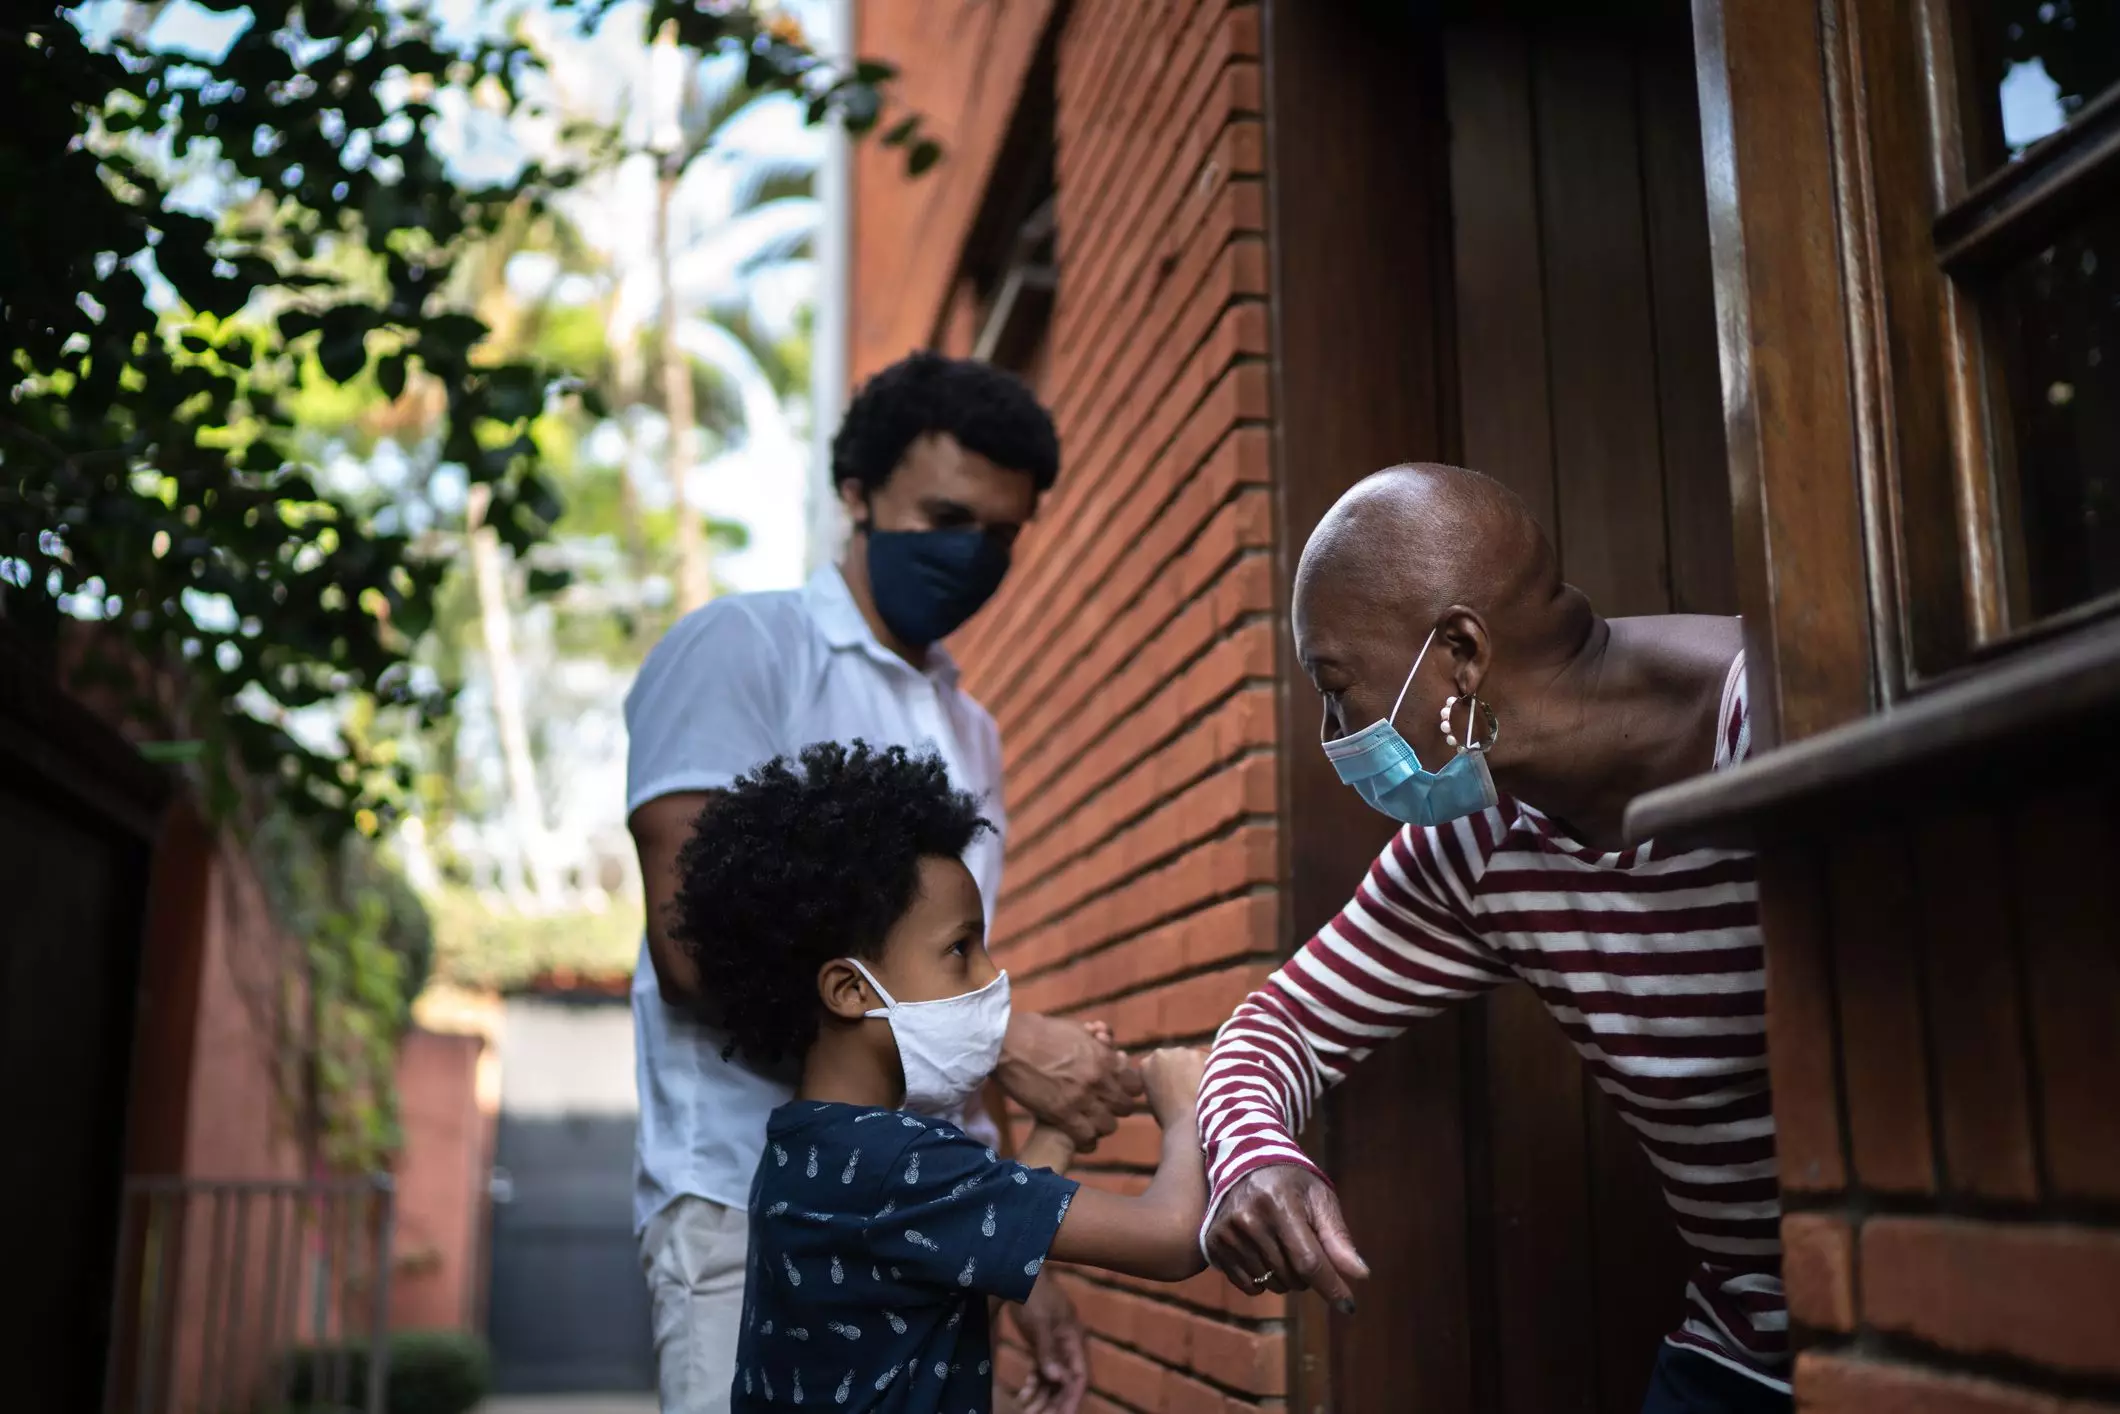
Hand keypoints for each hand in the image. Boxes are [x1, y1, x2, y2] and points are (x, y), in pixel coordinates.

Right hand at [995, 1012, 1144, 1150]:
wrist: (1009, 1043)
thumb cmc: (1039, 1031)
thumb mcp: (1076, 1029)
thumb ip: (1097, 1040)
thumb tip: (1108, 1043)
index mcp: (1104, 1058)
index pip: (1136, 1085)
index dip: (1127, 1089)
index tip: (1117, 1090)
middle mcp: (1098, 1081)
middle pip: (1125, 1107)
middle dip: (1115, 1107)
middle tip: (1103, 1106)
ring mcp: (1081, 1100)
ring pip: (1109, 1126)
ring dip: (1101, 1124)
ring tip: (1090, 1120)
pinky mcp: (1061, 1116)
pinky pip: (1086, 1138)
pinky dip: (1085, 1140)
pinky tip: (1078, 1134)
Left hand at [1010, 1276, 1088, 1413]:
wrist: (1017, 1272)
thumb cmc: (1032, 1293)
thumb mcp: (1040, 1323)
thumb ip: (1048, 1351)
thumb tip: (1058, 1379)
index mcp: (1074, 1340)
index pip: (1079, 1377)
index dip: (1072, 1399)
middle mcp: (1068, 1346)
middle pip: (1066, 1383)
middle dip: (1055, 1403)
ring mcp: (1054, 1346)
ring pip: (1052, 1380)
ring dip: (1042, 1397)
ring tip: (1026, 1411)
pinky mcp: (1041, 1344)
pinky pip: (1041, 1372)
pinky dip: (1033, 1384)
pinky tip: (1022, 1395)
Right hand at [1138, 1047, 1206, 1126]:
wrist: (1187, 1121)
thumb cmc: (1170, 1118)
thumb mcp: (1154, 1101)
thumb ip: (1159, 1085)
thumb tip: (1169, 1083)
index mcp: (1145, 1066)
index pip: (1157, 1065)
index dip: (1168, 1076)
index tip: (1176, 1088)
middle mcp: (1160, 1054)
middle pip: (1174, 1057)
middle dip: (1181, 1068)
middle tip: (1190, 1087)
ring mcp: (1181, 1052)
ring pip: (1192, 1057)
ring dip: (1196, 1068)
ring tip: (1203, 1088)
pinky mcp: (1200, 1053)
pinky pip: (1208, 1060)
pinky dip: (1211, 1070)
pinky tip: (1214, 1085)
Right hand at [1203, 1164, 1369, 1313]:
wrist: (1244, 1164)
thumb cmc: (1291, 1183)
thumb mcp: (1319, 1199)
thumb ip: (1338, 1237)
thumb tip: (1361, 1275)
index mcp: (1279, 1204)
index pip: (1308, 1260)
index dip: (1331, 1287)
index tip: (1348, 1306)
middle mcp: (1249, 1220)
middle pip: (1291, 1276)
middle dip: (1308, 1276)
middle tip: (1305, 1251)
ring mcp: (1227, 1234)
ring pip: (1271, 1284)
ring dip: (1286, 1278)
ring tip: (1283, 1249)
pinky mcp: (1213, 1245)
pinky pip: (1248, 1286)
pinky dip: (1263, 1281)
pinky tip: (1264, 1256)